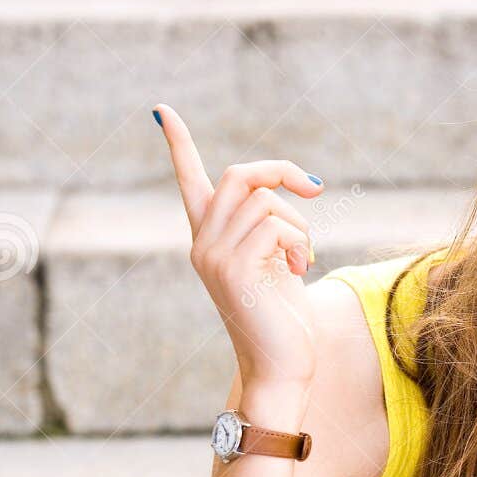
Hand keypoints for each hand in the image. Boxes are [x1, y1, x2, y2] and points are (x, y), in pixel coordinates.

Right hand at [156, 102, 323, 388]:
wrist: (282, 366)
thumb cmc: (285, 316)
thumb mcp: (277, 258)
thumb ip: (271, 223)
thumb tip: (289, 185)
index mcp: (210, 238)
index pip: (189, 181)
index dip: (178, 144)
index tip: (162, 110)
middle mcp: (202, 244)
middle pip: (237, 174)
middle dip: (281, 171)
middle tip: (314, 190)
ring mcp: (213, 256)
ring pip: (263, 200)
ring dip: (298, 223)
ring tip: (303, 256)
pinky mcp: (233, 270)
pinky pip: (274, 225)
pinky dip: (299, 242)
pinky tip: (300, 269)